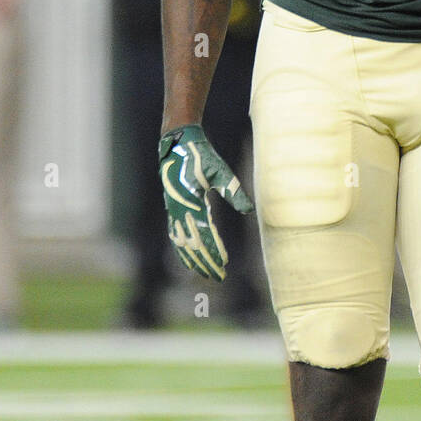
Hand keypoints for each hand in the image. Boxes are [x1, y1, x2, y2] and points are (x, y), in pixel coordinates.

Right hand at [158, 125, 252, 279]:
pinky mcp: (171, 208)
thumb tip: (249, 211)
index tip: (225, 264)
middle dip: (206, 262)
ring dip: (193, 259)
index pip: (205, 234)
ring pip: (182, 243)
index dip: (214, 251)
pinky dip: (181, 249)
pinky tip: (188, 258)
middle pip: (193, 244)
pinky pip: (175, 234)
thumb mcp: (220, 171)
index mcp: (192, 201)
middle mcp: (180, 209)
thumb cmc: (202, 156)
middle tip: (219, 276)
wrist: (178, 144)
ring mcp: (173, 210)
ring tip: (204, 273)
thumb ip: (233, 192)